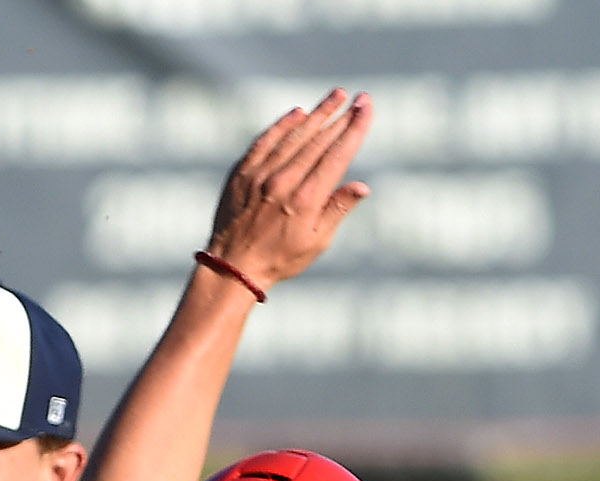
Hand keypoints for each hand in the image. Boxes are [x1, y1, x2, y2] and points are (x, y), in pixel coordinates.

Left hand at [206, 89, 371, 292]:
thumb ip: (338, 210)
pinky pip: (266, 140)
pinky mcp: (243, 172)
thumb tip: (363, 186)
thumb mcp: (316, 242)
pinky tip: (298, 113)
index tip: (366, 108)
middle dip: (340, 116)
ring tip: (336, 96)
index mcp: (306, 200)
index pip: (336, 155)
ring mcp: (261, 174)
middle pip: (318, 140)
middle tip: (358, 97)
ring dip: (317, 114)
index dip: (354, 129)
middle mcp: (283, 181)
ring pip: (294, 135)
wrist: (232, 266)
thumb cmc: (280, 259)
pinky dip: (283, 125)